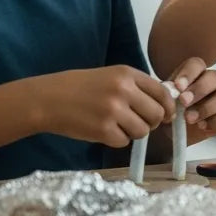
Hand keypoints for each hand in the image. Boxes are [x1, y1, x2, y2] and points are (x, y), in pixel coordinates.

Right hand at [28, 65, 174, 147]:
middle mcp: (123, 90)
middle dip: (152, 122)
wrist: (47, 99)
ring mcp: (113, 111)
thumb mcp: (111, 76)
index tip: (166, 115)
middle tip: (138, 123)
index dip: (168, 107)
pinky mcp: (103, 130)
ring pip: (143, 131)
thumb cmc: (80, 88)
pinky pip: (124, 141)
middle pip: (157, 114)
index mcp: (127, 74)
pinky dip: (117, 140)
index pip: (163, 93)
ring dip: (133, 132)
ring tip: (117, 126)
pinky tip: (104, 131)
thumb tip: (165, 103)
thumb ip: (136, 87)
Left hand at [165, 57, 215, 143]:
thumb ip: (167, 94)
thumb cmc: (168, 112)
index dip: (189, 73)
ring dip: (208, 107)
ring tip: (189, 119)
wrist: (172, 134)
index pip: (197, 64)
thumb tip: (171, 88)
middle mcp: (211, 83)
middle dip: (199, 89)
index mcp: (194, 74)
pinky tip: (202, 126)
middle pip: (215, 77)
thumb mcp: (163, 102)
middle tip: (184, 102)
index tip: (178, 87)